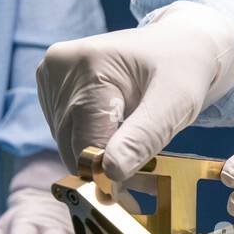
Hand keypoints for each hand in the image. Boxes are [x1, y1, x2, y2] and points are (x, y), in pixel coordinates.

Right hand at [36, 1, 233, 181]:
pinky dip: (93, 145)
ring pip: (68, 144)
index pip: (87, 141)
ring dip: (100, 160)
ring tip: (138, 155)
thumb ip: (144, 136)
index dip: (111, 173)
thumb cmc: (182, 68)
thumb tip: (111, 172)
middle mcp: (60, 65)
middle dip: (107, 168)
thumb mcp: (177, 102)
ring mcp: (51, 75)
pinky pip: (67, 133)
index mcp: (89, 64)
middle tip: (145, 180)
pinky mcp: (52, 87)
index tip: (139, 190)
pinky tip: (120, 137)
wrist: (179, 43)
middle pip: (73, 145)